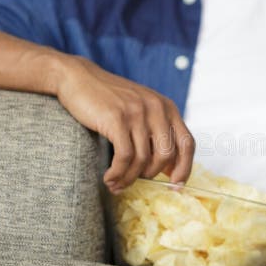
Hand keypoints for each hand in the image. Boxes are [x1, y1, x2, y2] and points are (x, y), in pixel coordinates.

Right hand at [53, 55, 194, 192]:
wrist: (78, 78)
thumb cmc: (109, 99)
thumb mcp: (141, 110)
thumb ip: (156, 134)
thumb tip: (170, 170)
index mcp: (167, 107)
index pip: (187, 143)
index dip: (184, 168)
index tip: (176, 187)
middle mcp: (157, 108)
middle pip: (166, 155)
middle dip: (151, 175)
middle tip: (135, 183)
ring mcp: (137, 113)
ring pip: (142, 160)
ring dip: (128, 178)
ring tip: (116, 185)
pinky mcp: (117, 119)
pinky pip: (124, 157)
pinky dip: (117, 173)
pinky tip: (109, 177)